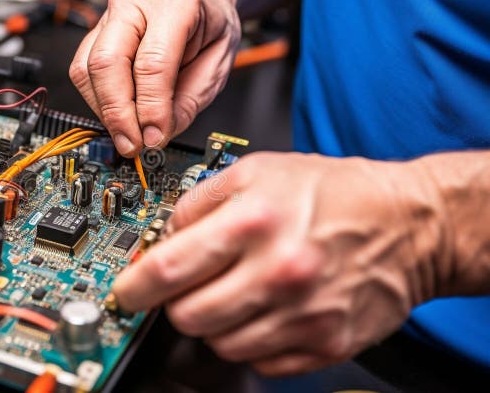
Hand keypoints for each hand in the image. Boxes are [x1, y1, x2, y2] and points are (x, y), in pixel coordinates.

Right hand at [69, 0, 240, 156]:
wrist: (200, 2)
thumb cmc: (210, 29)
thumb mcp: (217, 68)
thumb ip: (187, 103)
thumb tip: (154, 134)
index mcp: (174, 4)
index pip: (152, 63)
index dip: (151, 108)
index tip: (154, 138)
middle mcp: (135, 2)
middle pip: (107, 62)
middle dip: (117, 113)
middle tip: (132, 144)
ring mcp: (109, 15)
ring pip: (87, 70)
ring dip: (104, 111)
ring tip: (128, 132)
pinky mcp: (94, 33)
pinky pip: (82, 72)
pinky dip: (97, 101)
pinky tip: (118, 114)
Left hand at [113, 152, 448, 374]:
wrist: (409, 224)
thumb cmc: (334, 193)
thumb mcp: (258, 171)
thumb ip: (198, 202)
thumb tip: (158, 237)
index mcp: (255, 223)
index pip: (168, 270)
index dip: (132, 287)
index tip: (123, 292)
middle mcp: (278, 272)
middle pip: (188, 317)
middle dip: (177, 302)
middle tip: (191, 284)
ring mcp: (302, 314)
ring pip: (219, 344)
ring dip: (216, 321)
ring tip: (239, 289)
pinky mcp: (323, 344)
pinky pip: (259, 361)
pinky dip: (251, 340)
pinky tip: (267, 309)